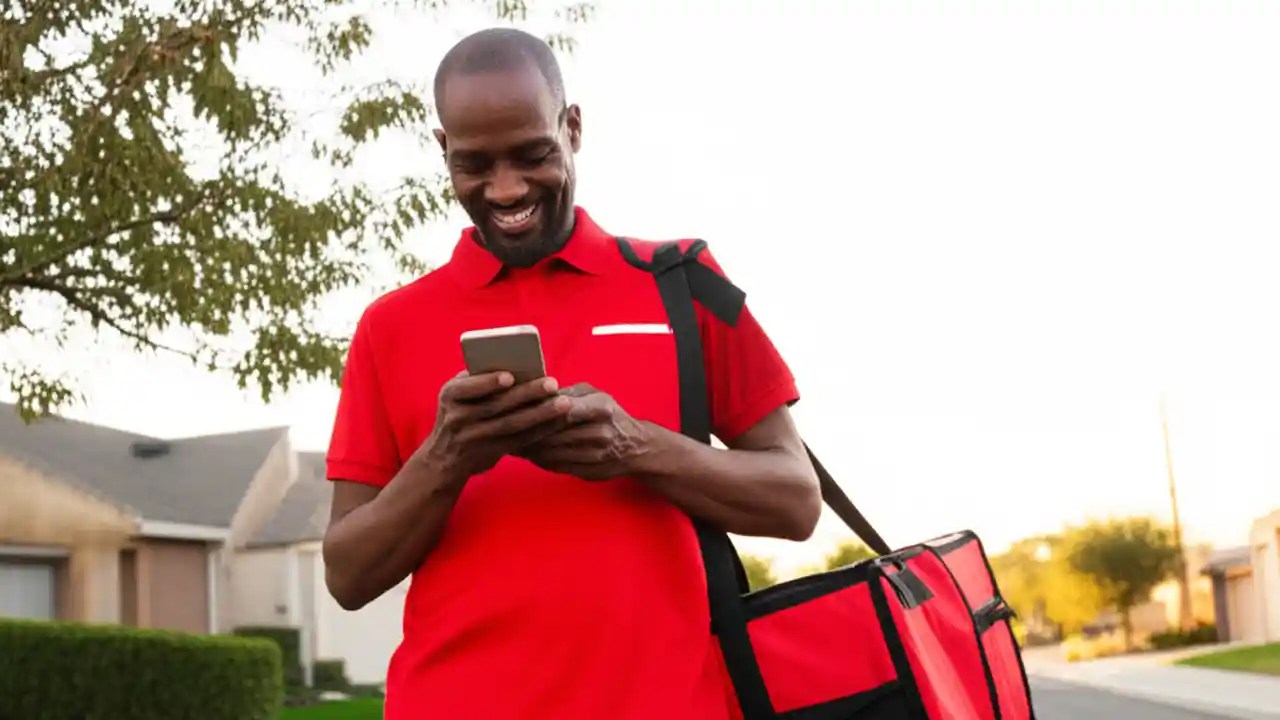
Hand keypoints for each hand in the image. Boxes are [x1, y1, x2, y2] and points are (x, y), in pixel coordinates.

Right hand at [413, 371, 571, 484]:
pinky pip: (520, 440)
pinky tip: (559, 421)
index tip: (510, 376)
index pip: (467, 387)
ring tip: (564, 403)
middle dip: (527, 393)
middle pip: (497, 405)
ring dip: (541, 413)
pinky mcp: (492, 452)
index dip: (488, 382)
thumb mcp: (457, 395)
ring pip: (512, 424)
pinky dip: (541, 430)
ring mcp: (474, 437)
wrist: (444, 458)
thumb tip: (516, 362)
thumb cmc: (459, 412)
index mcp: (450, 394)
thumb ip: (477, 380)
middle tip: (552, 383)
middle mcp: (458, 416)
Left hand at [519, 383, 653, 480]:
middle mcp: (598, 432)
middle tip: (500, 426)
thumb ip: (568, 392)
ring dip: (526, 447)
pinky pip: (555, 465)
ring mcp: (593, 455)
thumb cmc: (611, 415)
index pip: (560, 408)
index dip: (535, 409)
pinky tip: (525, 453)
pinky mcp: (586, 471)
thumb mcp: (595, 395)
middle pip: (551, 432)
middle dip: (524, 429)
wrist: (636, 447)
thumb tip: (536, 392)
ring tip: (506, 440)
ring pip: (549, 451)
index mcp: (599, 407)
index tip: (512, 407)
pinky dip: (537, 459)